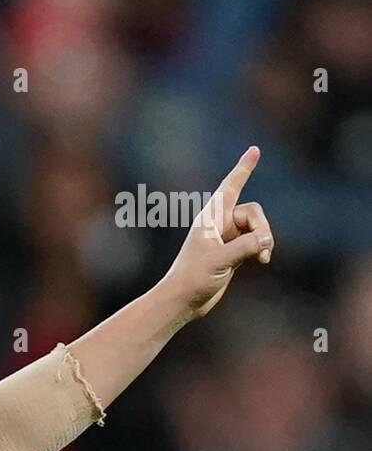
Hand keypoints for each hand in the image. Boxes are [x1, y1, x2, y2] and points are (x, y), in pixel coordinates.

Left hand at [161, 146, 275, 320]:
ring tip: (262, 259)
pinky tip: (263, 261)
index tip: (255, 150)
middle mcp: (219, 223)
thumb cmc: (193, 278)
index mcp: (210, 218)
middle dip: (263, 228)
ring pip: (258, 227)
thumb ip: (245, 247)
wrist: (184, 300)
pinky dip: (262, 249)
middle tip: (263, 249)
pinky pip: (257, 241)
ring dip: (264, 241)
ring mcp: (228, 237)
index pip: (230, 187)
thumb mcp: (220, 260)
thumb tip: (267, 239)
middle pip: (254, 212)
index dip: (243, 169)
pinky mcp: (234, 251)